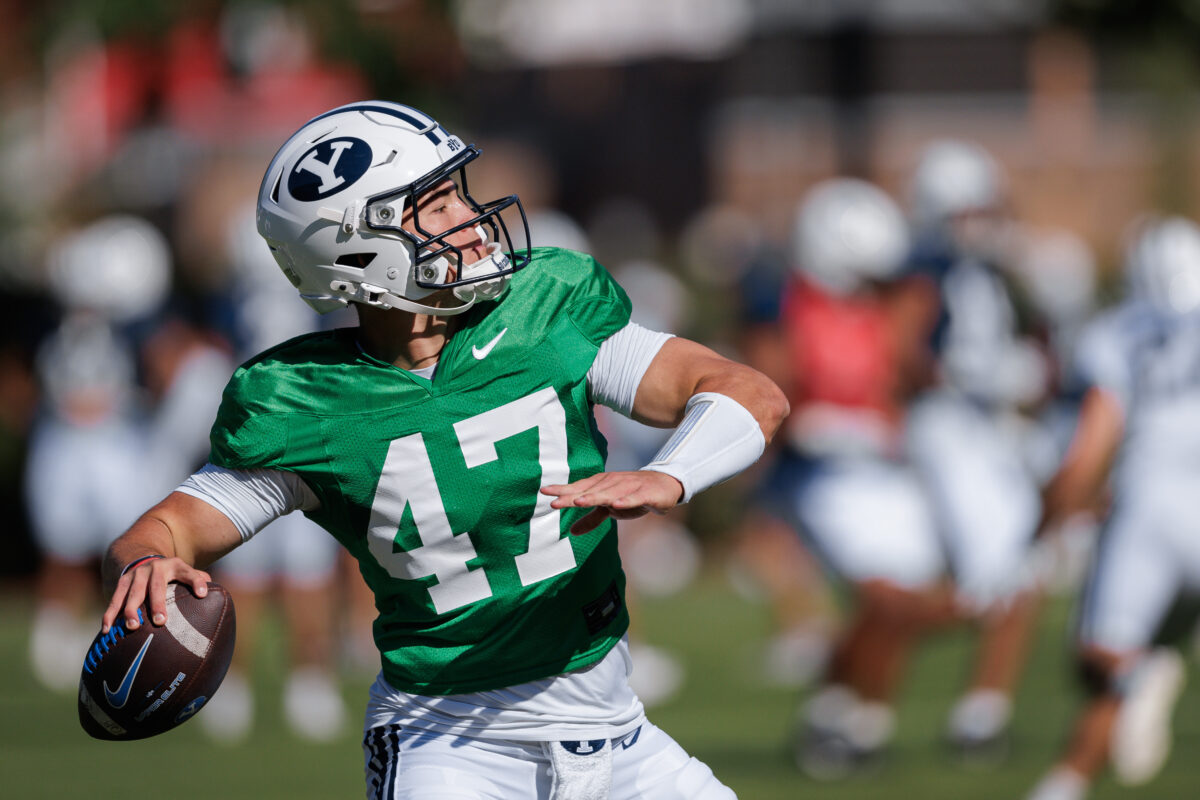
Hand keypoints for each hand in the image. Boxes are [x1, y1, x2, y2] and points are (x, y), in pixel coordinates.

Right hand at [101, 557, 211, 633]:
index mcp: (176, 566)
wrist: (143, 557)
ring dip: (131, 610)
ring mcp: (137, 574)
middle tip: (161, 622)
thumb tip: (216, 596)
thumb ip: (200, 581)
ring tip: (133, 627)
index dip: (197, 581)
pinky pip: (114, 599)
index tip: (203, 594)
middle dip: (158, 603)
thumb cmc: (172, 575)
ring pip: (133, 593)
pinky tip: (108, 630)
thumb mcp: (185, 572)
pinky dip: (110, 614)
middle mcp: (155, 568)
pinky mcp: (122, 582)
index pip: (189, 573)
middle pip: (157, 586)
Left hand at [541, 470, 684, 534]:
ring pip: (609, 494)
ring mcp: (629, 487)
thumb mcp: (610, 509)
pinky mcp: (645, 494)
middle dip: (572, 495)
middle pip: (590, 491)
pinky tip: (616, 505)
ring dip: (594, 497)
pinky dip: (625, 501)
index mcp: (602, 485)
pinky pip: (634, 498)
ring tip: (578, 502)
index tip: (544, 492)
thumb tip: (572, 531)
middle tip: (554, 501)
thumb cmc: (633, 495)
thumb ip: (591, 518)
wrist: (665, 484)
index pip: (579, 488)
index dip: (563, 491)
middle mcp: (612, 483)